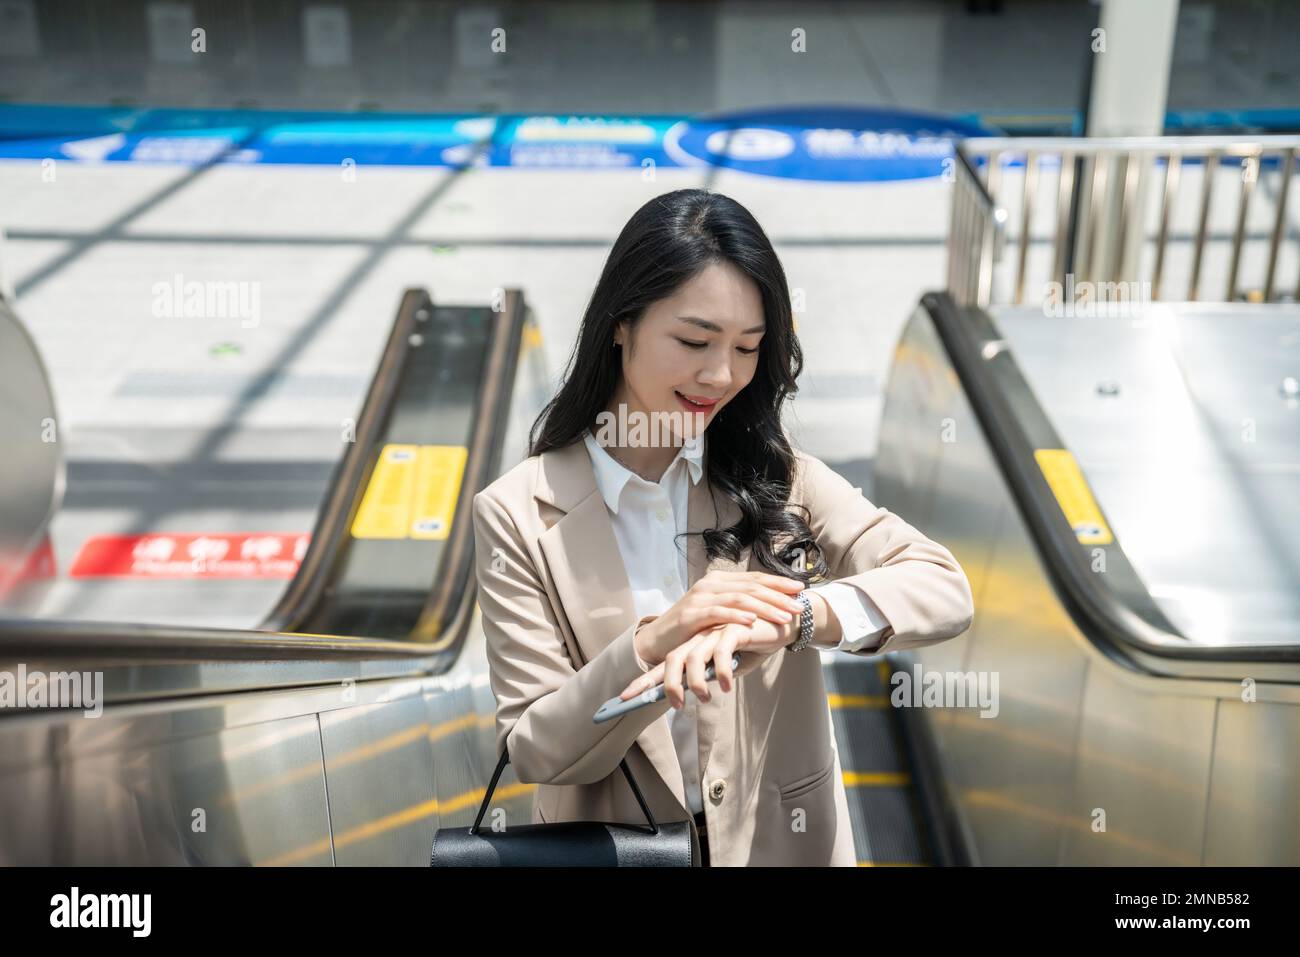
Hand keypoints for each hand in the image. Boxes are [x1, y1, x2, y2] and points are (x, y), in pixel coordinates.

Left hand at [619, 614, 796, 708]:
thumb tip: (698, 692)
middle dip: (664, 685)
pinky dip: (720, 672)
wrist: (787, 622)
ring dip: (695, 683)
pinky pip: (720, 653)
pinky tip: (726, 686)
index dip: (646, 681)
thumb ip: (714, 675)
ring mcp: (716, 630)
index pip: (666, 663)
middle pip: (672, 659)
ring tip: (705, 699)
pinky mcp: (734, 628)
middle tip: (673, 706)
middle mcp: (702, 635)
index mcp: (698, 644)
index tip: (624, 699)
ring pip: (692, 658)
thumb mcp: (733, 667)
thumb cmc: (758, 644)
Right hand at [634, 570, 804, 668]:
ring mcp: (701, 597)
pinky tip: (753, 620)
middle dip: (778, 596)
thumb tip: (766, 607)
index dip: (779, 583)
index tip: (801, 589)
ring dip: (765, 607)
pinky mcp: (692, 614)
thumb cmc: (691, 629)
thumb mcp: (717, 613)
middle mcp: (711, 584)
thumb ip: (736, 606)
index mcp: (719, 580)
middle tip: (799, 606)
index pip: (754, 578)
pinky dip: (737, 615)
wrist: (657, 640)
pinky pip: (719, 612)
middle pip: (751, 586)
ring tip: (784, 616)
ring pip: (739, 598)